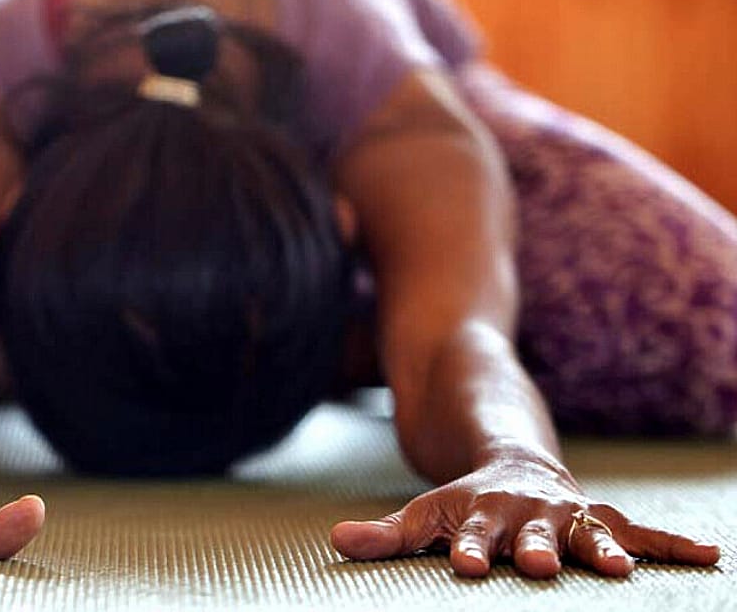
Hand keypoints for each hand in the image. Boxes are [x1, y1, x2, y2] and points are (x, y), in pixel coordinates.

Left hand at [330, 454, 719, 578]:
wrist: (513, 465)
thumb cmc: (465, 504)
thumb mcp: (424, 515)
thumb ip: (386, 534)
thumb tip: (336, 540)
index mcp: (482, 517)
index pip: (472, 537)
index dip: (469, 550)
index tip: (465, 564)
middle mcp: (528, 516)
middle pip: (531, 536)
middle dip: (535, 550)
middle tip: (539, 566)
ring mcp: (567, 516)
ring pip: (588, 533)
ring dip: (602, 550)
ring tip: (618, 569)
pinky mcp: (599, 521)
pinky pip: (640, 531)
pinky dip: (672, 543)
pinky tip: (708, 556)